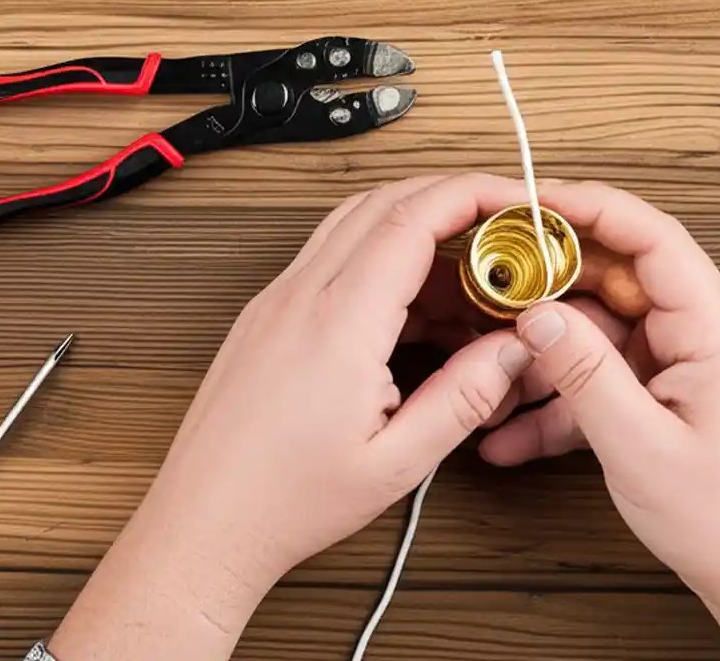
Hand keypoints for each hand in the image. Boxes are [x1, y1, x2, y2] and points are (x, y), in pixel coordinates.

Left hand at [50, 173, 538, 659]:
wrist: (204, 524)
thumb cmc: (283, 502)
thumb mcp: (399, 462)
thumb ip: (466, 396)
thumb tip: (514, 347)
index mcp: (338, 323)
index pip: (413, 217)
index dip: (473, 194)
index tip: (515, 198)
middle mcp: (301, 296)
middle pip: (384, 201)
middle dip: (452, 199)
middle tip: (503, 231)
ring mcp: (277, 301)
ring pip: (355, 224)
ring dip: (416, 231)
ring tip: (465, 289)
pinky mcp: (266, 317)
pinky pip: (332, 259)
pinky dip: (383, 263)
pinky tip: (414, 318)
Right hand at [480, 182, 719, 659]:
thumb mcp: (639, 446)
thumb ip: (584, 372)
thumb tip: (538, 314)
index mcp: (718, 333)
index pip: (655, 240)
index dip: (593, 209)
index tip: (536, 201)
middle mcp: (707, 338)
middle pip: (621, 282)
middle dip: (553, 286)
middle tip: (494, 287)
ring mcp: (689, 368)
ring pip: (606, 335)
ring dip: (551, 357)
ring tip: (496, 375)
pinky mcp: (673, 397)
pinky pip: (612, 379)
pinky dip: (567, 400)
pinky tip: (518, 431)